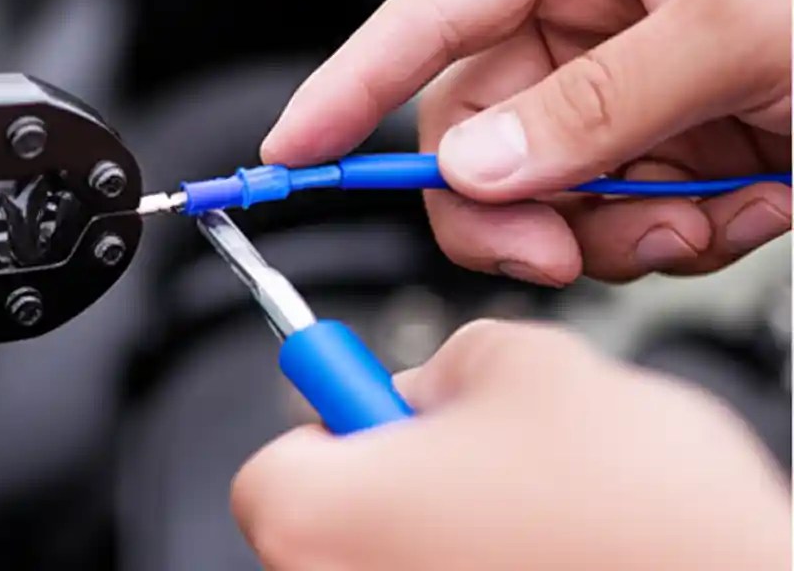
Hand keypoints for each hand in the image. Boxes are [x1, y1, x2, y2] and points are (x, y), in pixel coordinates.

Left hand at [231, 320, 791, 569]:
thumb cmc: (632, 518)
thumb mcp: (533, 368)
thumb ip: (453, 360)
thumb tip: (431, 383)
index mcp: (317, 517)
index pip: (277, 462)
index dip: (338, 421)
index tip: (375, 404)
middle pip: (336, 519)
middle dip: (399, 475)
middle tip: (474, 456)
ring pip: (400, 559)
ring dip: (448, 528)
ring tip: (535, 511)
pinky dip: (482, 566)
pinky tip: (556, 554)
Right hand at [261, 0, 790, 284]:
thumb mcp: (749, 12)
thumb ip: (600, 97)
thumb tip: (482, 161)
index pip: (432, 11)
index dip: (350, 82)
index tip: (293, 148)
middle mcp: (597, 12)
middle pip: (478, 128)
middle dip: (505, 198)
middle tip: (543, 245)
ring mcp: (636, 88)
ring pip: (547, 190)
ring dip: (607, 227)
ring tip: (697, 212)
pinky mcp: (681, 148)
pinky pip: (625, 218)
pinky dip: (672, 237)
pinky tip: (739, 206)